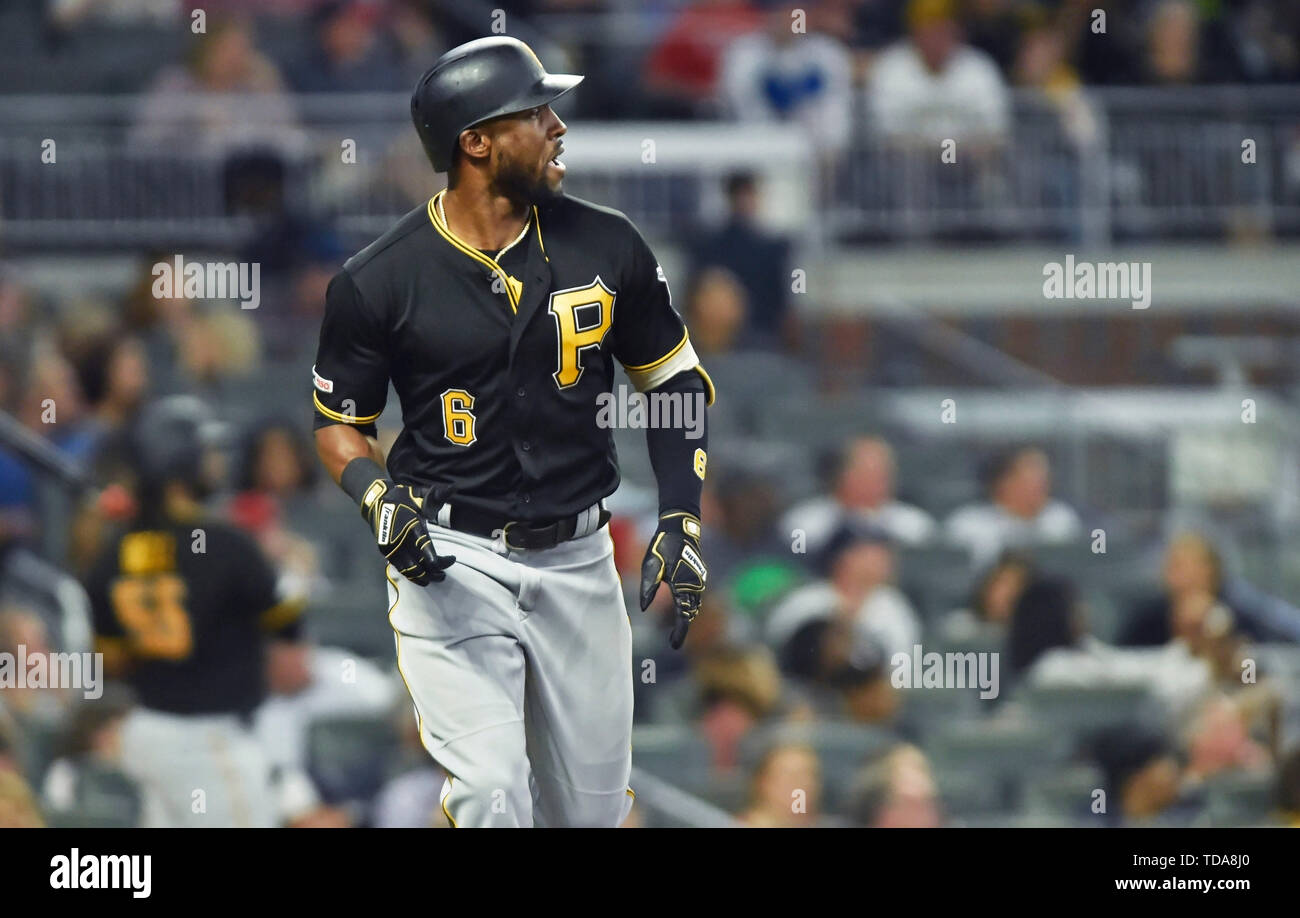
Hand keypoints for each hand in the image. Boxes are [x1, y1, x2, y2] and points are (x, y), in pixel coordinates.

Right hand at [359, 480, 454, 584]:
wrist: (376, 500)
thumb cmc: (403, 498)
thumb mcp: (420, 495)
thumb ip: (437, 495)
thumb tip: (453, 487)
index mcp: (413, 528)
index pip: (428, 552)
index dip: (442, 561)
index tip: (452, 558)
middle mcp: (401, 541)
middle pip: (421, 566)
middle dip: (434, 573)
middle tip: (444, 574)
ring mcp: (392, 548)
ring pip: (409, 571)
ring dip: (423, 577)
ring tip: (434, 578)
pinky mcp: (385, 552)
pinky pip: (400, 569)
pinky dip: (411, 575)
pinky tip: (420, 576)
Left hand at [639, 511, 706, 649]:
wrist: (681, 526)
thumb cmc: (663, 545)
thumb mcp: (651, 566)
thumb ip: (648, 588)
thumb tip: (643, 608)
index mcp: (682, 585)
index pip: (683, 616)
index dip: (679, 632)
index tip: (674, 645)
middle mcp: (694, 585)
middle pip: (690, 613)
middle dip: (683, 627)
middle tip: (673, 641)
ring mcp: (699, 579)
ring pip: (695, 604)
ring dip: (687, 615)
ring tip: (678, 629)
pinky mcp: (699, 574)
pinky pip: (696, 595)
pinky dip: (690, 604)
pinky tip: (683, 608)